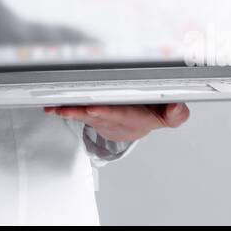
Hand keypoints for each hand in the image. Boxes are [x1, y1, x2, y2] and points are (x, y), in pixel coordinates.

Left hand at [43, 103, 189, 143]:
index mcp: (137, 120)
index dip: (107, 113)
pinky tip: (53, 107)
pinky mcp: (95, 120)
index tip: (93, 108)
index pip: (122, 116)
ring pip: (85, 118)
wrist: (143, 123)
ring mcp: (105, 124)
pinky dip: (66, 111)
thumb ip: (176, 113)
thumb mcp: (171, 115)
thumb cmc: (154, 113)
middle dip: (81, 112)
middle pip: (97, 117)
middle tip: (64, 107)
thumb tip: (177, 107)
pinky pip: (79, 115)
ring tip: (56, 108)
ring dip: (70, 113)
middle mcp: (118, 124)